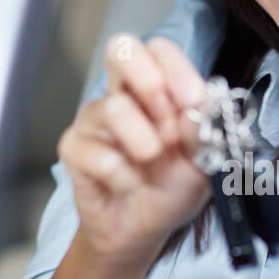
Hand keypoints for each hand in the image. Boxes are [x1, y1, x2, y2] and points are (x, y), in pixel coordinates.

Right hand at [57, 34, 213, 270]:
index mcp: (154, 89)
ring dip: (145, 143)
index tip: (194, 101)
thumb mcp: (202, 159)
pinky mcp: (74, 150)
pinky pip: (99, 155)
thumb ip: (204, 129)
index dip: (177, 68)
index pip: (158, 49)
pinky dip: (124, 177)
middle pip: (121, 49)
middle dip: (150, 82)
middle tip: (167, 120)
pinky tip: (128, 185)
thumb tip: (200, 104)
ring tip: (152, 163)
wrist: (145, 229)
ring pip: (114, 107)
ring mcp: (94, 121)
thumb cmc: (170, 186)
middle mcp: (121, 96)